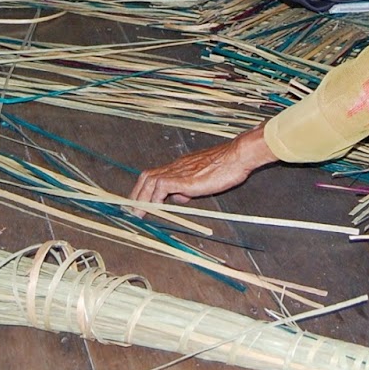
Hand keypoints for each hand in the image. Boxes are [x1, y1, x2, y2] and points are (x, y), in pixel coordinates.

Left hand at [128, 126, 276, 212]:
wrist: (237, 156)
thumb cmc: (226, 167)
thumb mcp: (204, 181)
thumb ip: (189, 188)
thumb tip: (178, 197)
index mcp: (180, 166)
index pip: (154, 175)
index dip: (143, 189)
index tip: (137, 201)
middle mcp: (176, 166)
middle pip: (146, 176)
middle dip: (136, 193)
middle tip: (130, 209)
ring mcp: (179, 171)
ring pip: (150, 180)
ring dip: (141, 197)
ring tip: (137, 213)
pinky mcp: (184, 178)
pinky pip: (161, 186)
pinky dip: (155, 198)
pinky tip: (154, 208)